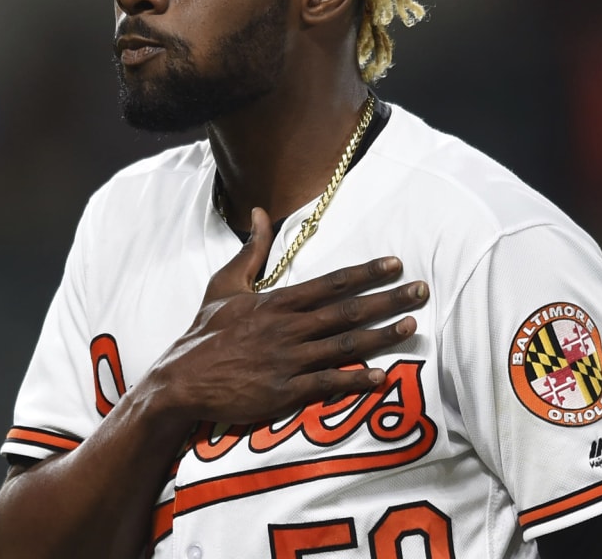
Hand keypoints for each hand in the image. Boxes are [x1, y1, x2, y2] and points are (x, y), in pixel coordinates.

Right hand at [142, 208, 428, 425]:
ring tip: (411, 326)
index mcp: (277, 302)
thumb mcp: (225, 284)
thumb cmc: (205, 332)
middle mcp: (288, 328)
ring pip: (344, 345)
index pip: (331, 282)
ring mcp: (288, 360)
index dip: (366, 272)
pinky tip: (380, 377)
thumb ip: (252, 249)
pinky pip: (327, 384)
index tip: (394, 264)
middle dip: (388, 299)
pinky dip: (355, 380)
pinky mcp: (284, 391)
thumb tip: (261, 211)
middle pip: (348, 310)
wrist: (180, 380)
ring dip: (382, 336)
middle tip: (422, 290)